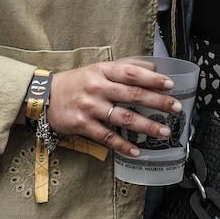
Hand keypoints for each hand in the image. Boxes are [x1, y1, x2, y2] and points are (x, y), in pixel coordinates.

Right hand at [46, 61, 180, 157]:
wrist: (43, 97)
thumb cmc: (76, 83)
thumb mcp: (98, 69)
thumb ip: (124, 68)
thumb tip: (153, 68)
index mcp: (103, 71)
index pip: (132, 73)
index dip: (153, 78)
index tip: (170, 85)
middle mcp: (98, 87)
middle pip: (133, 94)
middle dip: (157, 102)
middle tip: (176, 108)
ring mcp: (90, 107)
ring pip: (124, 117)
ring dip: (147, 126)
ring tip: (164, 132)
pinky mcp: (83, 125)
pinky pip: (107, 136)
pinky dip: (123, 145)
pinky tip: (136, 151)